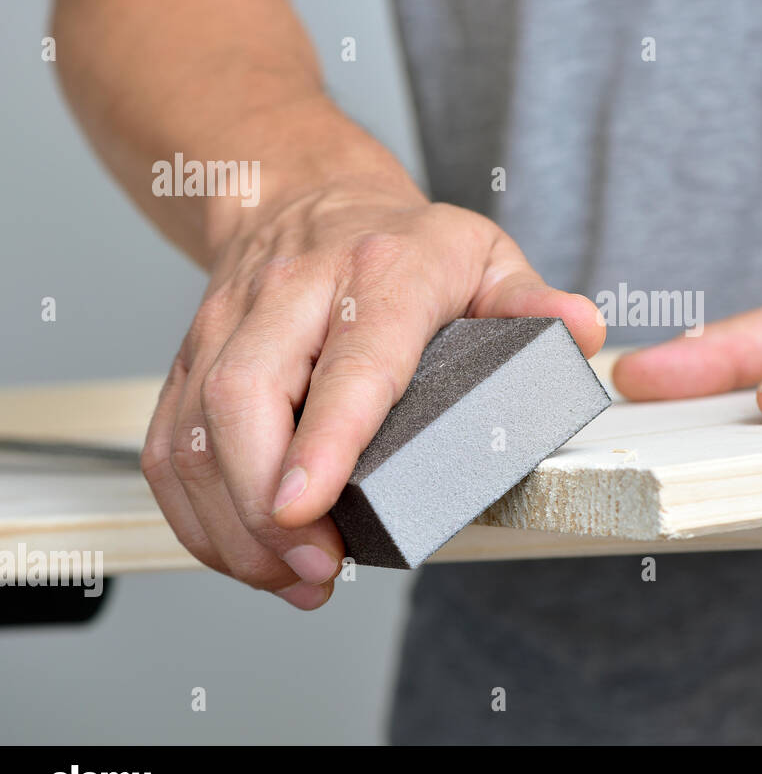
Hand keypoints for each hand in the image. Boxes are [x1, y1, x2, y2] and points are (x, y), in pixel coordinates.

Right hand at [140, 182, 604, 607]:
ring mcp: (230, 325)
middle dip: (263, 501)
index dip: (323, 438)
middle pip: (243, 397)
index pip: (349, 361)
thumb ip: (532, 302)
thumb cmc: (405, 244)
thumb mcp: (488, 256)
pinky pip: (170, 444)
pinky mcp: (192, 359)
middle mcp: (292, 294)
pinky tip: (246, 554)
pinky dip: (197, 513)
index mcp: (379, 273)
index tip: (307, 507)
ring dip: (230, 522)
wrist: (308, 196)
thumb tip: (580, 330)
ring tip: (291, 577)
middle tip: (318, 567)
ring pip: (194, 429)